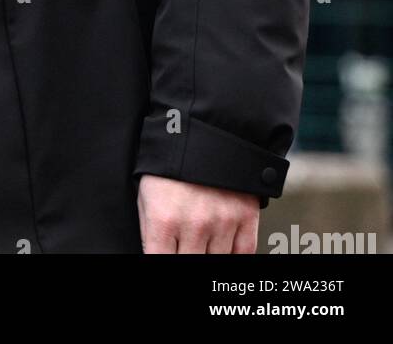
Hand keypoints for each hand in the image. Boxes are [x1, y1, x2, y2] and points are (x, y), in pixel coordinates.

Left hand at [137, 174, 259, 253]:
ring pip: (218, 261)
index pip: (161, 262)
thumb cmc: (169, 164)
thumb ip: (150, 232)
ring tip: (203, 240)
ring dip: (210, 254)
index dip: (162, 261)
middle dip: (187, 256)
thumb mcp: (146, 195)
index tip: (167, 254)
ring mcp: (223, 222)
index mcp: (164, 219)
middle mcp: (194, 225)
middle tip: (186, 245)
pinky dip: (234, 255)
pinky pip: (244, 254)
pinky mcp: (246, 217)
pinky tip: (224, 246)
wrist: (204, 129)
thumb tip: (155, 253)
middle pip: (192, 264)